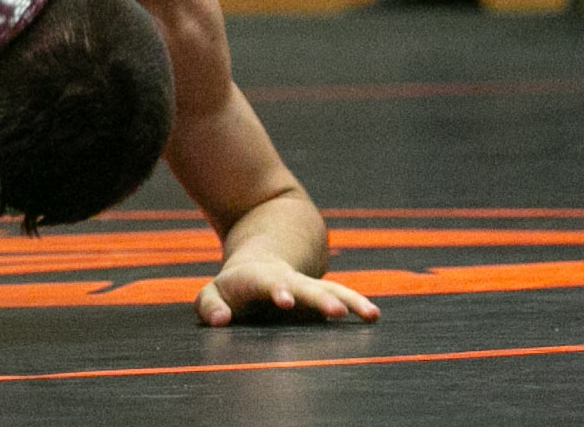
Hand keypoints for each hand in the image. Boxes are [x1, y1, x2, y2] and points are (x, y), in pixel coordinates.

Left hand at [196, 258, 380, 326]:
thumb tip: (219, 321)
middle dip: (319, 299)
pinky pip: (342, 298)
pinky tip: (373, 315)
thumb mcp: (213, 293)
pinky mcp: (321, 297)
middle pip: (305, 288)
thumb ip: (210, 306)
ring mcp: (307, 288)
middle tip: (336, 311)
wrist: (260, 262)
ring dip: (348, 301)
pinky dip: (357, 305)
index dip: (277, 290)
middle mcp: (288, 281)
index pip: (268, 284)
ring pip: (330, 290)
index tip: (286, 300)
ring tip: (368, 314)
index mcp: (260, 279)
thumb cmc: (233, 288)